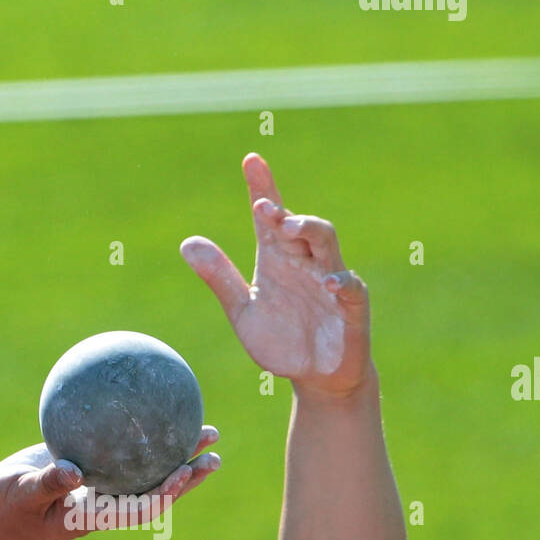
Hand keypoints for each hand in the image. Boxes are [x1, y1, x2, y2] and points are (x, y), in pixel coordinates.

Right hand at [0, 433, 220, 539]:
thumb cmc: (4, 511)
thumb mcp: (22, 497)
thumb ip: (47, 484)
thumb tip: (73, 471)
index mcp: (96, 514)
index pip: (141, 506)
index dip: (166, 492)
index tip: (185, 472)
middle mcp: (106, 501)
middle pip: (156, 487)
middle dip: (187, 472)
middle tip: (213, 450)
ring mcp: (100, 485)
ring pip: (145, 468)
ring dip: (175, 451)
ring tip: (203, 428)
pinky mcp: (88, 467)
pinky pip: (118, 449)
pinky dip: (136, 430)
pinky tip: (145, 402)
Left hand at [180, 153, 371, 397]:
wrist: (315, 379)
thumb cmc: (282, 342)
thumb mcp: (243, 311)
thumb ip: (219, 278)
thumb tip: (187, 243)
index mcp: (279, 259)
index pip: (271, 218)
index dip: (262, 187)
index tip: (251, 160)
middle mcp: (306, 263)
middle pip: (300, 224)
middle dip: (284, 213)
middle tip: (263, 207)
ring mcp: (331, 281)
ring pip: (327, 243)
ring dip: (310, 231)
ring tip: (290, 226)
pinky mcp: (352, 307)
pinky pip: (351, 287)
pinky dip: (342, 282)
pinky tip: (329, 283)